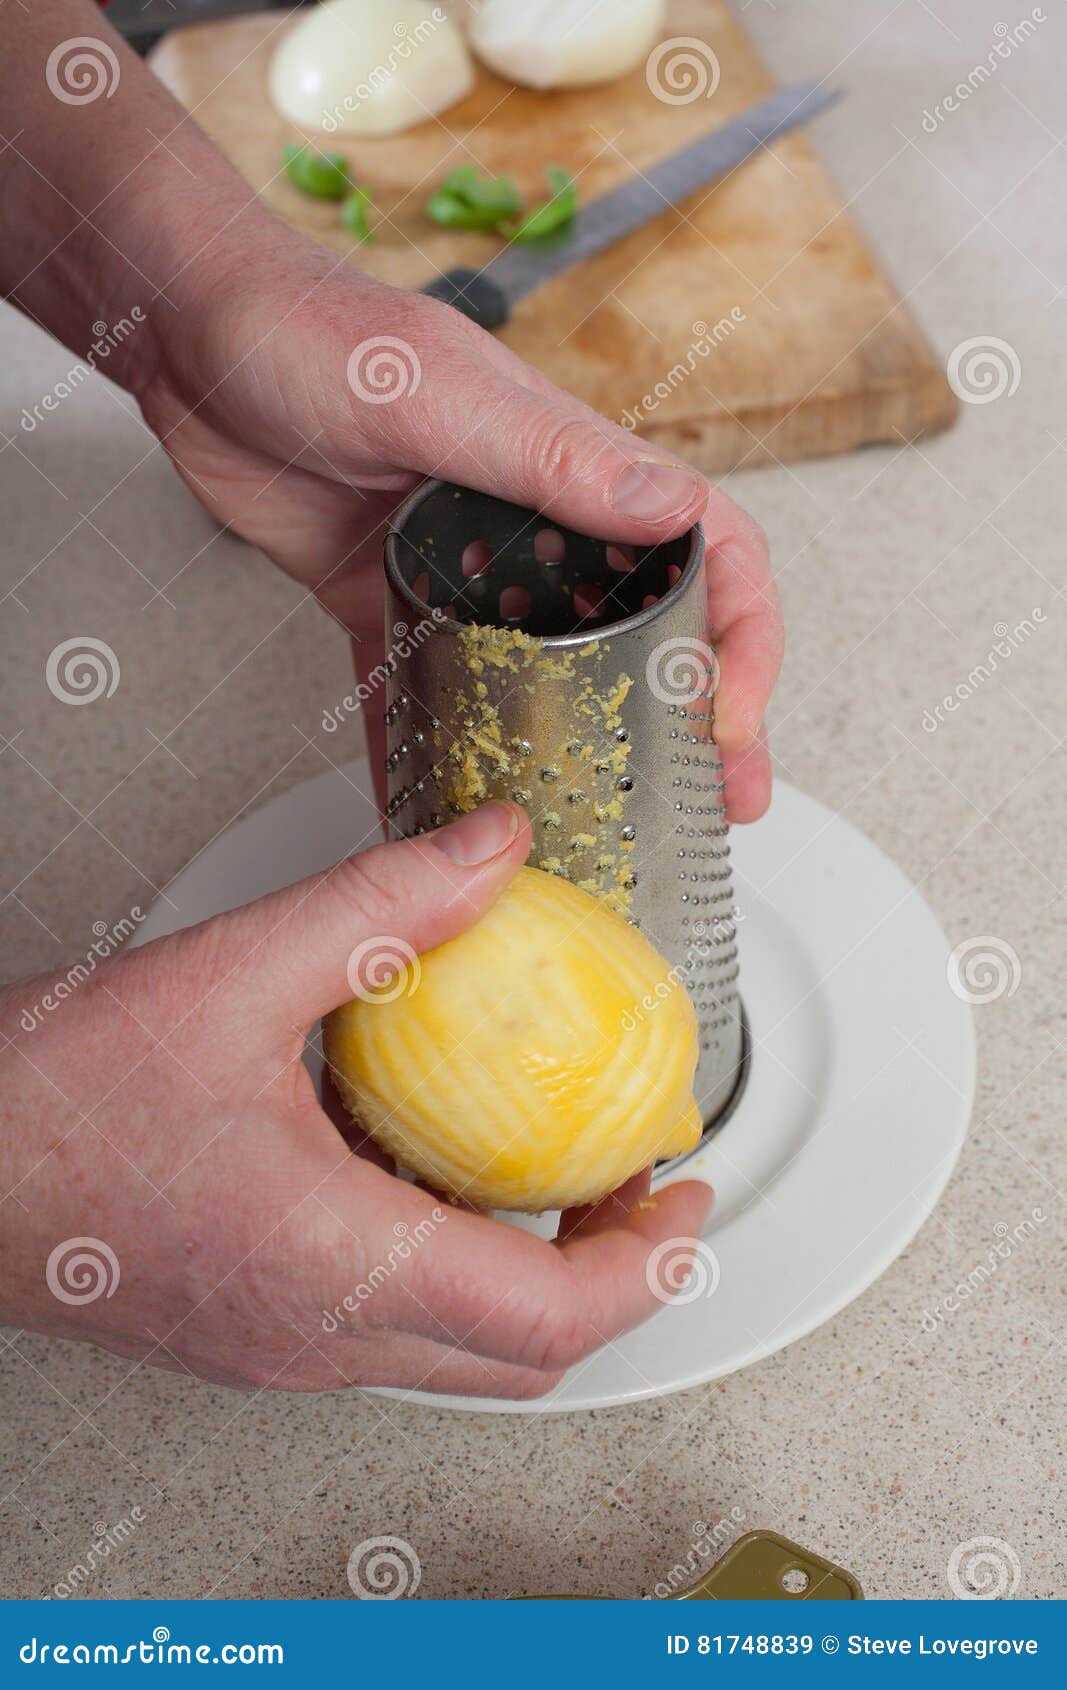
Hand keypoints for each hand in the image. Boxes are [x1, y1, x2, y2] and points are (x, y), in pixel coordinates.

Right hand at [0, 804, 712, 1396]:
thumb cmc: (48, 1108)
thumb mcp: (235, 971)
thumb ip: (383, 908)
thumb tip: (493, 857)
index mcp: (334, 1268)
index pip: (549, 1319)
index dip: (650, 1261)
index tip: (686, 1189)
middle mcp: (319, 1335)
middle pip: (526, 1358)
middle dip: (614, 1276)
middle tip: (638, 1182)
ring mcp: (284, 1346)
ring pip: (462, 1351)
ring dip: (536, 1275)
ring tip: (558, 1173)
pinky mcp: (255, 1328)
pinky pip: (395, 1322)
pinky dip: (458, 1263)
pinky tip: (438, 1169)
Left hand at [138, 229, 780, 820]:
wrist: (192, 336)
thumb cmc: (309, 330)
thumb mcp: (436, 392)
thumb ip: (549, 456)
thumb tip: (669, 506)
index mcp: (574, 467)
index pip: (705, 550)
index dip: (740, 637)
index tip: (730, 722)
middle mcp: (537, 525)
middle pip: (646, 632)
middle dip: (689, 722)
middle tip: (714, 806)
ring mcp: (467, 572)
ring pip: (547, 676)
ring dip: (580, 749)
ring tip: (598, 829)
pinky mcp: (394, 602)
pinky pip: (430, 691)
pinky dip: (439, 751)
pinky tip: (440, 812)